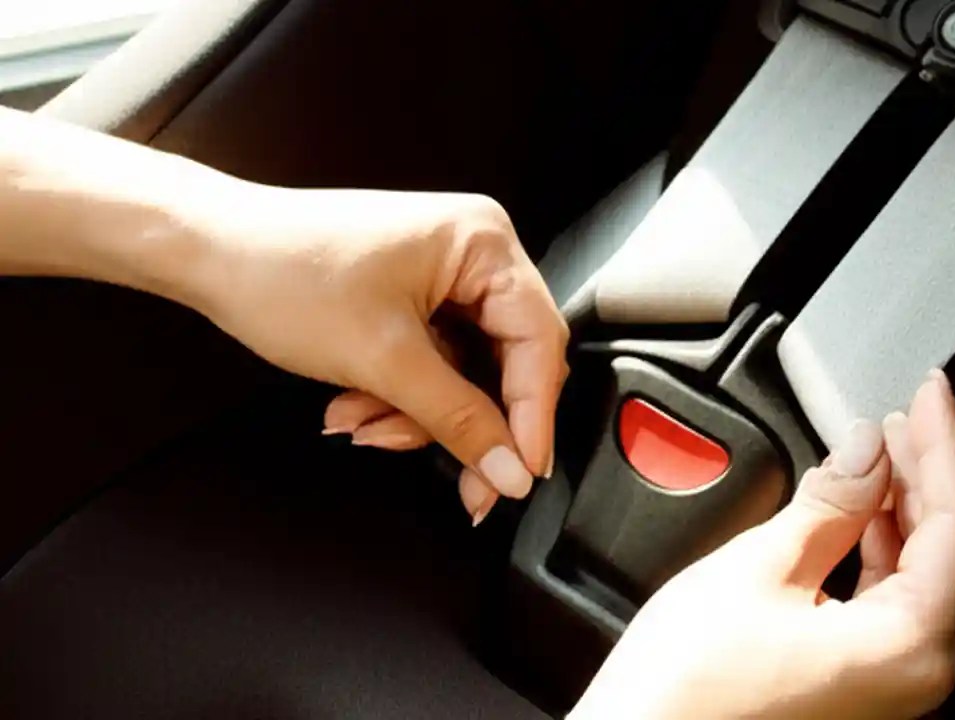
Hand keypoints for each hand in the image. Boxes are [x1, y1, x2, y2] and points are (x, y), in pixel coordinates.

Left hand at [195, 186, 568, 523]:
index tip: (521, 474)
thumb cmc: (283, 271)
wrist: (208, 253)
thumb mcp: (382, 359)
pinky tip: (359, 407)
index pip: (537, 341)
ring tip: (367, 425)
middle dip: (472, 423)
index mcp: (482, 242)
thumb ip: (457, 418)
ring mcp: (445, 278)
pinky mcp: (416, 300)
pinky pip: (436, 366)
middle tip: (470, 485)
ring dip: (423, 414)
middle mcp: (474, 254)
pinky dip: (403, 398)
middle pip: (508, 362)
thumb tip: (510, 468)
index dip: (533, 415)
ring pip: (468, 373)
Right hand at [570, 371, 954, 718]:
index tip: (930, 394)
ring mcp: (888, 685)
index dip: (942, 444)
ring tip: (878, 451)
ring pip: (921, 574)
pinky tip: (857, 513)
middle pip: (948, 548)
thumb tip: (864, 451)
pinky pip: (890, 602)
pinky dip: (878, 548)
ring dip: (900, 507)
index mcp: (908, 647)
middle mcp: (914, 676)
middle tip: (903, 412)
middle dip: (924, 472)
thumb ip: (827, 503)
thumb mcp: (756, 568)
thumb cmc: (683, 693)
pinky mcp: (857, 685)